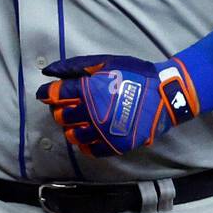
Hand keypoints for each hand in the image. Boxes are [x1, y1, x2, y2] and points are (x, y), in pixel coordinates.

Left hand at [35, 54, 200, 157]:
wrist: (164, 95)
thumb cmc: (134, 74)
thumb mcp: (106, 63)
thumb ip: (74, 67)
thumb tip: (47, 71)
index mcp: (88, 90)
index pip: (54, 95)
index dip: (47, 93)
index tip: (48, 93)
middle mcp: (91, 113)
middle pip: (61, 116)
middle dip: (59, 109)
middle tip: (67, 105)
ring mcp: (102, 132)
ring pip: (72, 135)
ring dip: (70, 127)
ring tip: (78, 120)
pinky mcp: (114, 145)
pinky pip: (90, 149)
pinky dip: (85, 143)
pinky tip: (89, 134)